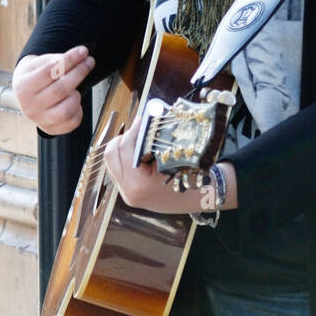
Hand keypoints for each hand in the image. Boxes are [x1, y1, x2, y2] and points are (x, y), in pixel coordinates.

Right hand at [12, 47, 95, 133]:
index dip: (69, 60)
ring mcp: (41, 120)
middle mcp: (30, 107)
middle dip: (79, 73)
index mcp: (23, 87)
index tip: (83, 51)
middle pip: (60, 89)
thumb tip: (79, 56)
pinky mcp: (52, 129)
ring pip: (67, 110)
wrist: (26, 94)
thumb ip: (57, 60)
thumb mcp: (39, 63)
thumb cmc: (35, 75)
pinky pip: (72, 121)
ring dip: (77, 95)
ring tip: (75, 87)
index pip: (49, 71)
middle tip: (89, 61)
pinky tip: (74, 99)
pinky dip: (78, 109)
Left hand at [104, 116, 228, 215]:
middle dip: (124, 137)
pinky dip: (128, 157)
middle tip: (139, 128)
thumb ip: (153, 138)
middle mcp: (129, 192)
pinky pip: (120, 170)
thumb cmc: (192, 174)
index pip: (124, 148)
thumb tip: (142, 121)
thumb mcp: (173, 154)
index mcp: (138, 184)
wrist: (203, 196)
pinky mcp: (131, 193)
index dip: (133, 130)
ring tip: (141, 139)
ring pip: (114, 162)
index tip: (142, 119)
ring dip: (124, 147)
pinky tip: (142, 151)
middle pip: (112, 155)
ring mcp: (128, 194)